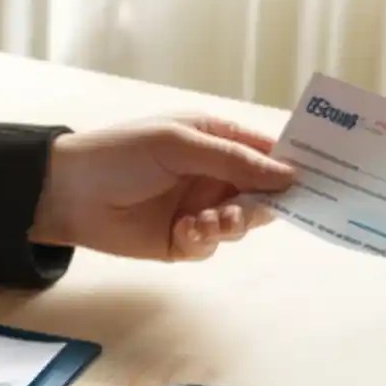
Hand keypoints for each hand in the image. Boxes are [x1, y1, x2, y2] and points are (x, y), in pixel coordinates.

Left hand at [29, 115, 295, 260]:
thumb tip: (289, 174)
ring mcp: (199, 209)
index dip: (293, 166)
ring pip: (241, 224)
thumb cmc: (119, 154)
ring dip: (233, 224)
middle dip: (264, 204)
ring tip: (209, 220)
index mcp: (216, 140)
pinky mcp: (181, 241)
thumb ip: (234, 160)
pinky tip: (186, 231)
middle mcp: (213, 175)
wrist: (67, 194)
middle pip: (263, 194)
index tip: (319, 181)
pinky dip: (205, 240)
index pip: (267, 152)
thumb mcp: (179, 144)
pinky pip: (211, 246)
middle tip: (252, 208)